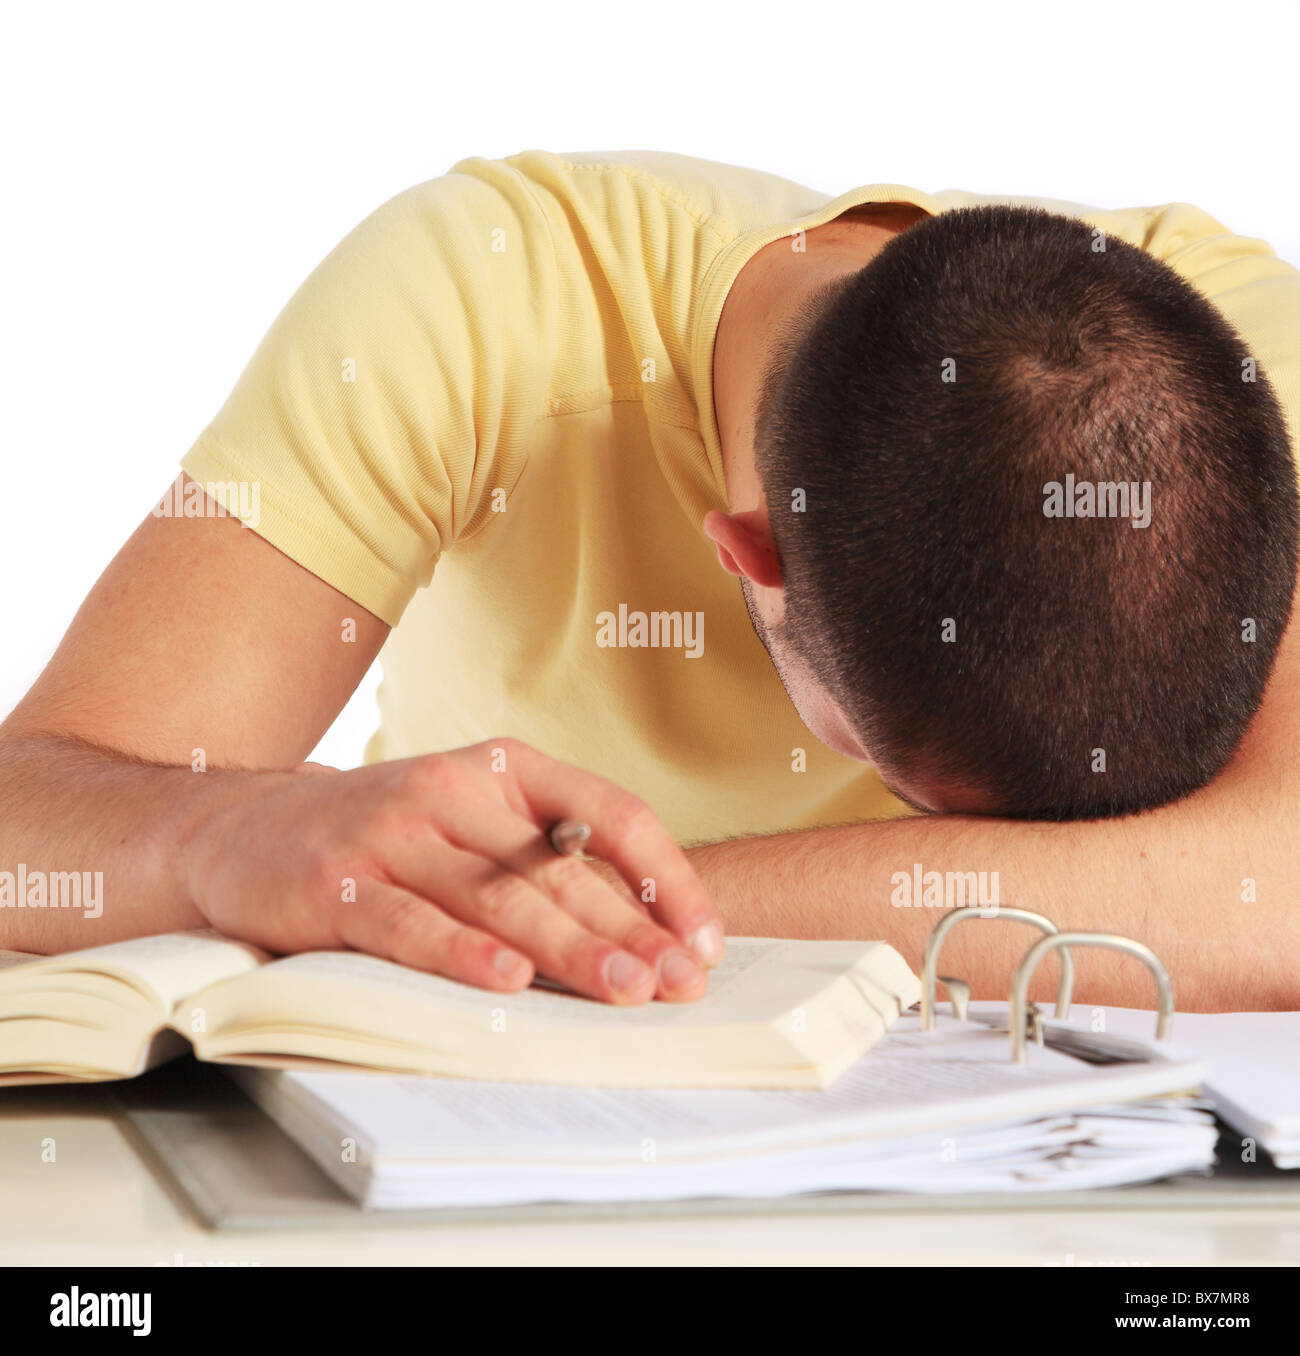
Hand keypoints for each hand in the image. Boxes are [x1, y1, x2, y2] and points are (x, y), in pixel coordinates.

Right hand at [181, 739, 724, 1003]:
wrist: (250, 828)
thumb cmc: (387, 835)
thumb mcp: (473, 821)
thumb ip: (544, 861)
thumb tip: (644, 933)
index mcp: (505, 769)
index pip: (610, 815)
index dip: (665, 877)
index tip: (703, 939)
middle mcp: (454, 788)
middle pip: (560, 868)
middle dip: (629, 930)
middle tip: (679, 984)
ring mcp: (393, 833)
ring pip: (496, 896)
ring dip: (568, 948)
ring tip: (625, 989)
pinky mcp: (337, 883)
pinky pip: (411, 924)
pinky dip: (462, 953)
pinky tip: (508, 982)